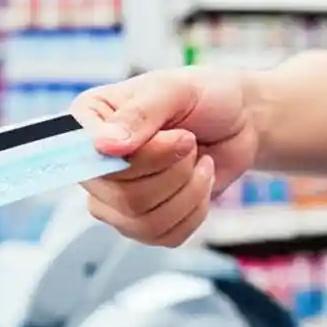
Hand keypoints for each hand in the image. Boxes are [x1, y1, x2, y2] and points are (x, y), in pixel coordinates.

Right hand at [71, 67, 258, 246]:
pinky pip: (163, 236)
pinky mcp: (141, 220)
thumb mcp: (175, 90)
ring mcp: (114, 196)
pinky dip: (195, 211)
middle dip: (174, 171)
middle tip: (191, 142)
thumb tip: (103, 146)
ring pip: (144, 222)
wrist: (238, 120)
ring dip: (188, 192)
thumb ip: (139, 114)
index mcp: (88, 120)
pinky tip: (200, 182)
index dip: (139, 158)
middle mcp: (94, 162)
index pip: (93, 159)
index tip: (179, 136)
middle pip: (123, 196)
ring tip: (200, 162)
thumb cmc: (202, 95)